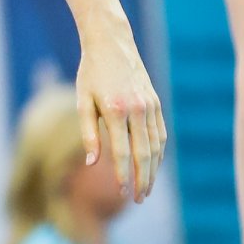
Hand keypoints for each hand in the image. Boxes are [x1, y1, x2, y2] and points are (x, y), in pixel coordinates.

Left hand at [76, 31, 166, 201]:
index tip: (122, 194)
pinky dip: (158, 153)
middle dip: (142, 179)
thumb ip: (88, 134)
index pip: (121, 153)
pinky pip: (160, 134)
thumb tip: (92, 164)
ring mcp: (150, 106)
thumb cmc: (91, 74)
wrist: (111, 44)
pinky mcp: (156, 103)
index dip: (122, 176)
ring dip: (153, 170)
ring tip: (146, 188)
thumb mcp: (83, 102)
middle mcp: (137, 109)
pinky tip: (153, 166)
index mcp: (115, 110)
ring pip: (156, 146)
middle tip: (139, 199)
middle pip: (143, 154)